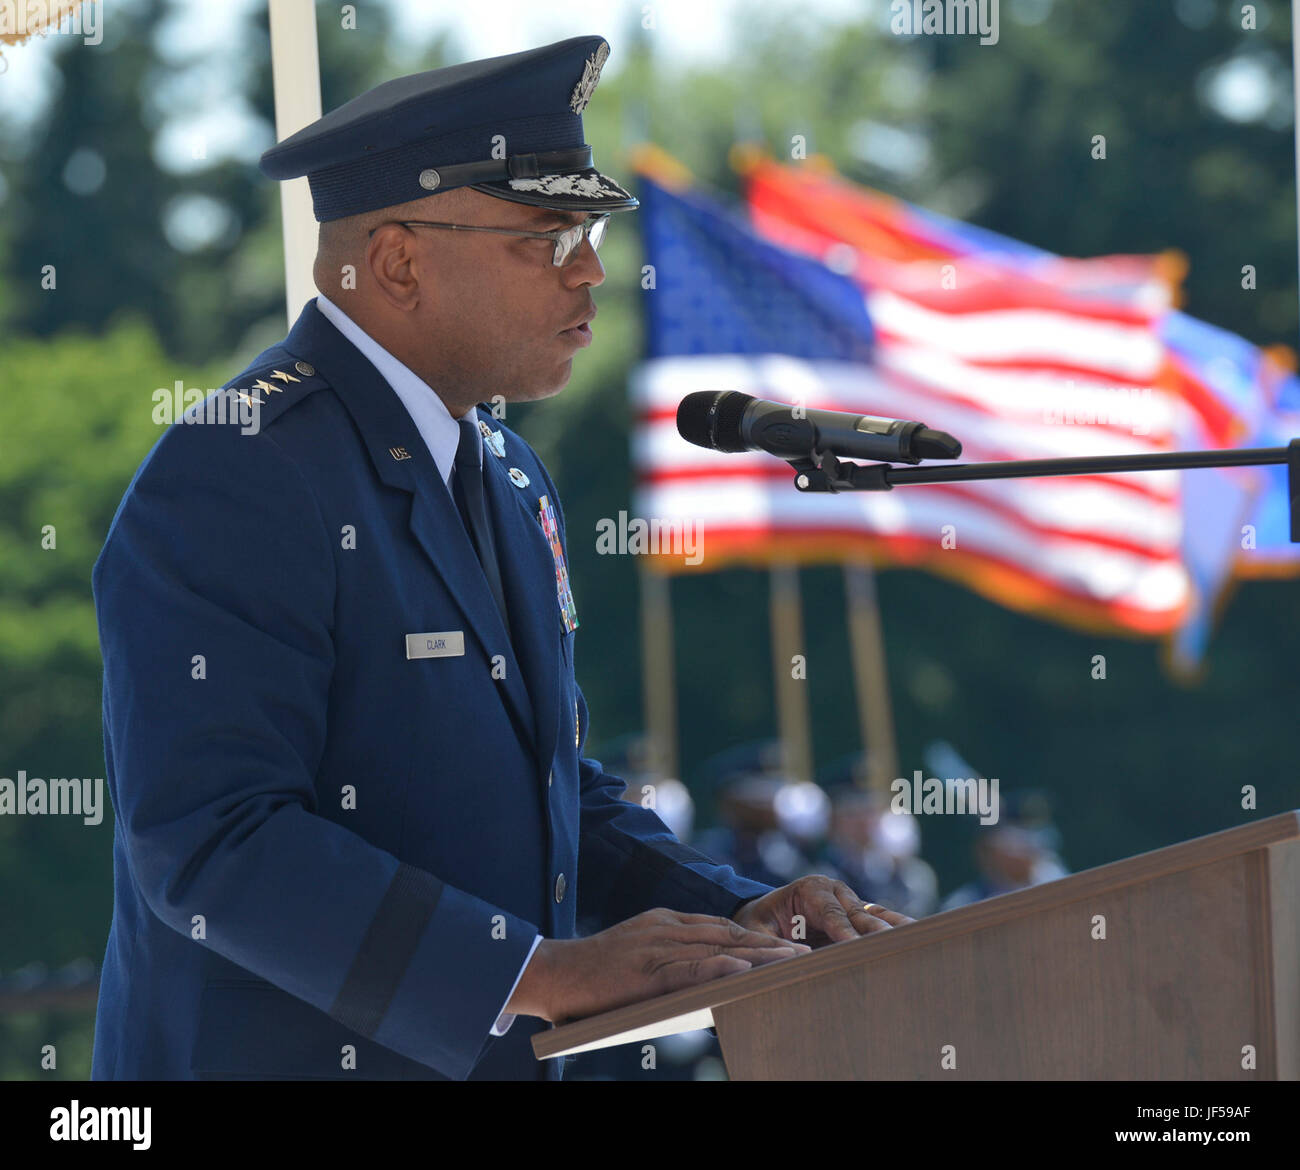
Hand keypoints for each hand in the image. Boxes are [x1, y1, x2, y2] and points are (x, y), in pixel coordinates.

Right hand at [506, 907, 810, 1022]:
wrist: (553, 973)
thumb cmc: (593, 974)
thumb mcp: (637, 953)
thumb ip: (668, 958)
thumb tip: (706, 976)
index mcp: (664, 922)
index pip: (720, 926)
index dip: (755, 936)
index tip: (784, 943)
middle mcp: (666, 928)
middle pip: (729, 933)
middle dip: (769, 943)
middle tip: (804, 950)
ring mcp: (658, 947)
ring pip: (720, 948)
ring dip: (760, 954)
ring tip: (792, 961)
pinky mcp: (648, 971)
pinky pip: (692, 968)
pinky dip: (722, 968)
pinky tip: (747, 970)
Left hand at [732, 875, 913, 946]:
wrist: (765, 914)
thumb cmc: (759, 924)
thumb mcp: (755, 932)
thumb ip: (771, 944)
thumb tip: (795, 959)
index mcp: (810, 889)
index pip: (831, 914)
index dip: (845, 932)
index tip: (858, 947)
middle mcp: (835, 891)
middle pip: (860, 915)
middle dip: (875, 933)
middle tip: (892, 949)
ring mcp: (851, 901)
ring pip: (877, 915)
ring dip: (896, 929)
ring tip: (920, 938)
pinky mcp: (860, 914)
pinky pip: (882, 921)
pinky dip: (897, 931)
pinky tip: (918, 939)